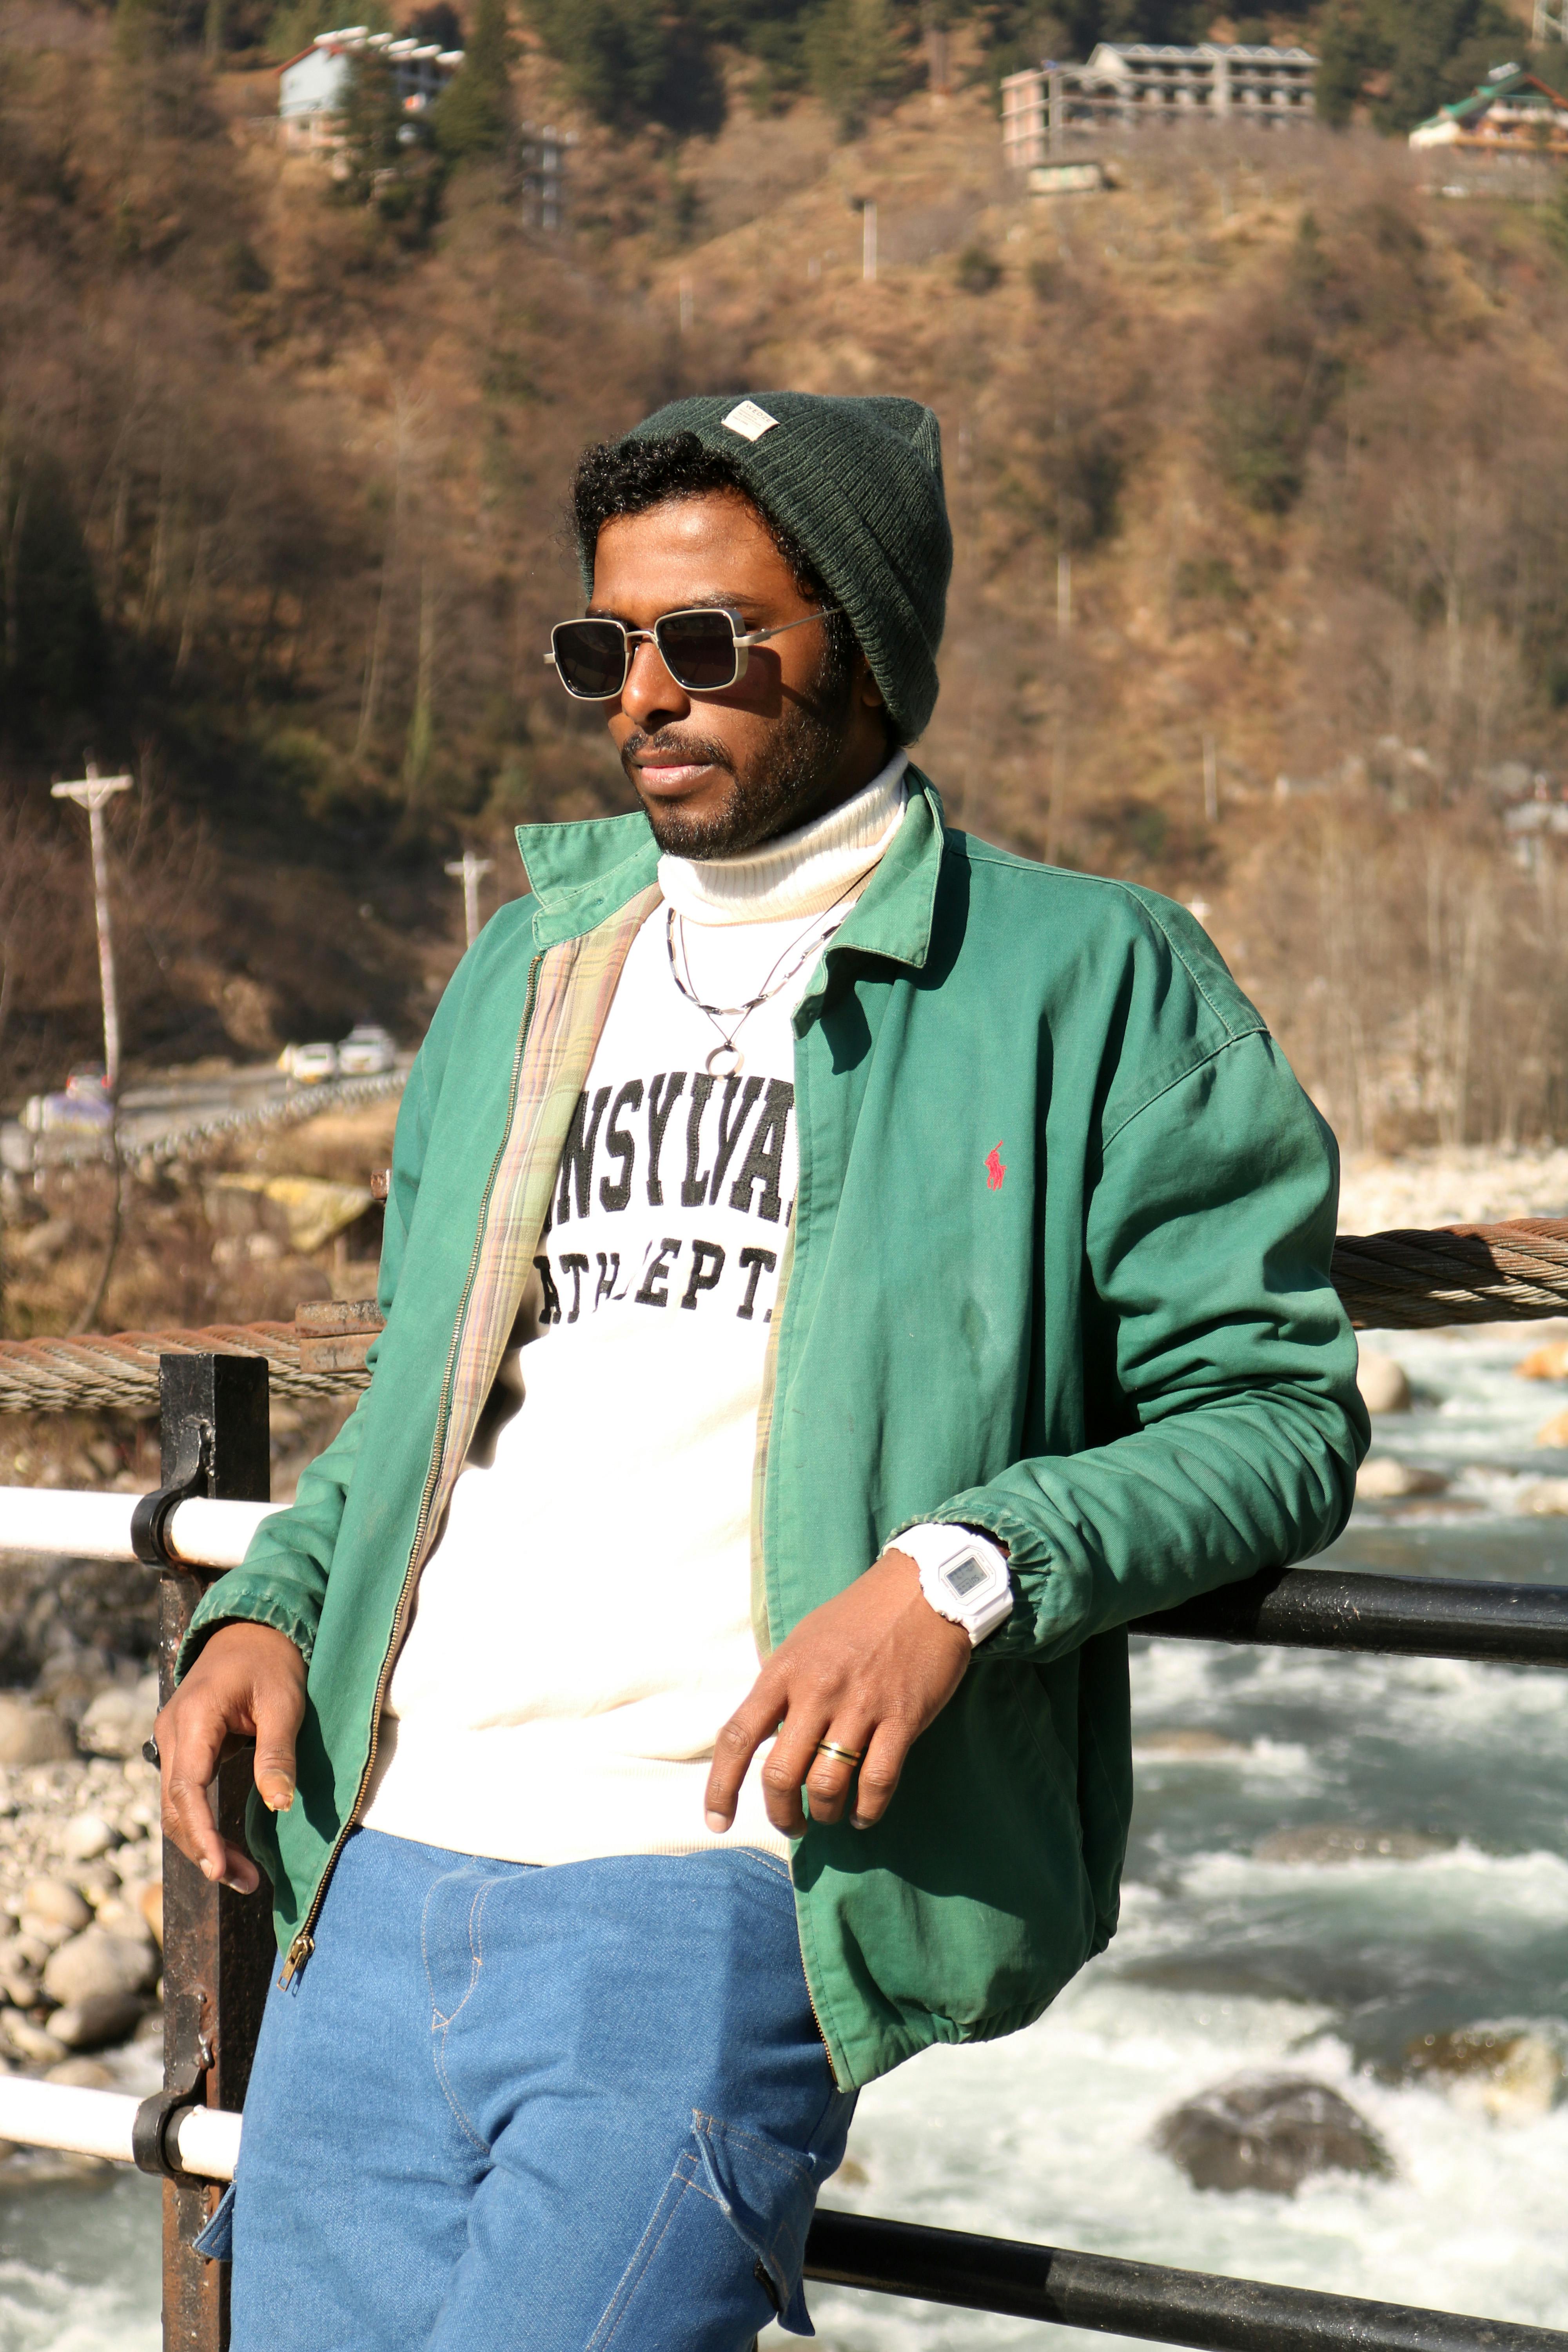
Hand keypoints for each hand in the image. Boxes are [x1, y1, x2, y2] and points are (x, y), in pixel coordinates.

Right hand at [155, 1623, 305, 1895]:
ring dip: (202, 1844)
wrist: (252, 1629)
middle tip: (245, 1883)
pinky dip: (201, 1825)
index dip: (201, 1833)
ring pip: (175, 1806)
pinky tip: (228, 1849)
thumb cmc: (272, 1661)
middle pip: (175, 1806)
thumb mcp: (285, 1703)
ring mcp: (172, 1739)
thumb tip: (280, 1806)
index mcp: (194, 1717)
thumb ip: (278, 1753)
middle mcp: (172, 1731)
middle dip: (205, 1850)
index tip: (219, 1869)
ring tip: (242, 1877)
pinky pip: (183, 1794)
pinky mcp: (182, 1747)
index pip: (187, 1788)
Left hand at [704, 1548, 969, 1838]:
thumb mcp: (803, 1641)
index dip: (721, 1786)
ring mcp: (860, 1705)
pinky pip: (878, 1781)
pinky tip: (862, 1814)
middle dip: (780, 1813)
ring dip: (823, 1813)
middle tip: (790, 1824)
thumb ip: (780, 1685)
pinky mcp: (902, 1717)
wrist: (922, 1589)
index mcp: (783, 1671)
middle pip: (780, 1775)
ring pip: (827, 1785)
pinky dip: (866, 1810)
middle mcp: (816, 1691)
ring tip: (828, 1815)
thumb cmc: (858, 1617)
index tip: (716, 1821)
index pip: (738, 1737)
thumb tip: (762, 1729)